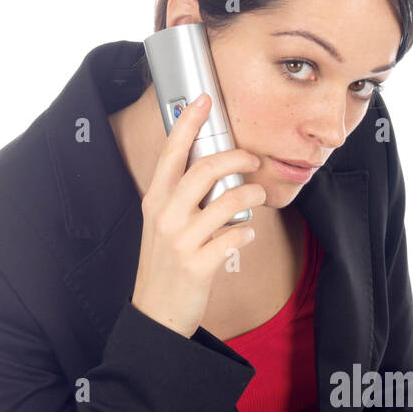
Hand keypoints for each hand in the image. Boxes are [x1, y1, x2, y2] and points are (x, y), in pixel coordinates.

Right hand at [131, 94, 265, 338]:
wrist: (157, 312)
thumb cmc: (165, 264)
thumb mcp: (162, 224)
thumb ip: (180, 198)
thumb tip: (214, 170)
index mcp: (155, 200)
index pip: (172, 152)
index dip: (189, 122)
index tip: (205, 99)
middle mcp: (164, 216)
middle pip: (204, 169)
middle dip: (235, 158)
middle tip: (252, 159)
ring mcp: (180, 241)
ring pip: (227, 202)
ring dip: (250, 195)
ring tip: (257, 198)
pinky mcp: (197, 265)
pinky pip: (234, 237)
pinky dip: (246, 232)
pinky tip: (245, 234)